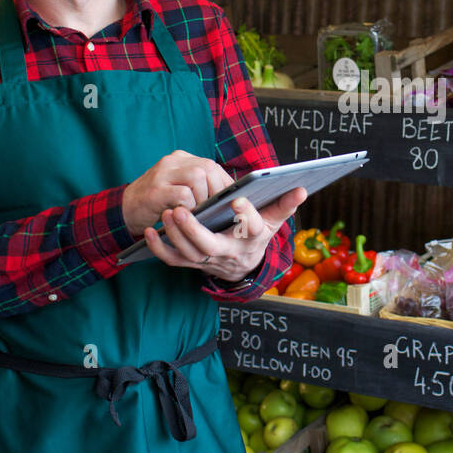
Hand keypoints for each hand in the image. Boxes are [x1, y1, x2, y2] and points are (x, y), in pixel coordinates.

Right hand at [122, 150, 234, 237]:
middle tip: (215, 209)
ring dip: (204, 198)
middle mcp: (172, 161)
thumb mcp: (179, 188)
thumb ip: (199, 186)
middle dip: (217, 190)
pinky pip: (184, 194)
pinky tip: (186, 215)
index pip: (212, 165)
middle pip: (208, 168)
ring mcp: (163, 173)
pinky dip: (190, 207)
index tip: (230, 200)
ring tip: (200, 212)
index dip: (224, 184)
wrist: (125, 210)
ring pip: (198, 177)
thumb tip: (229, 196)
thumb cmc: (158, 203)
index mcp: (181, 159)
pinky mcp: (156, 190)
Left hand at [139, 187, 307, 281]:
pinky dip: (159, 247)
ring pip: (188, 253)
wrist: (243, 265)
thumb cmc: (256, 235)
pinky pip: (173, 259)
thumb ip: (285, 204)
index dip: (245, 216)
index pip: (251, 229)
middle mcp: (228, 253)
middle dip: (193, 229)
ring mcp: (208, 260)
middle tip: (181, 209)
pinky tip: (149, 231)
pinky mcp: (192, 263)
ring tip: (168, 213)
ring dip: (175, 235)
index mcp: (250, 240)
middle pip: (209, 246)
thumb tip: (302, 188)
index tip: (237, 201)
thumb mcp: (273, 221)